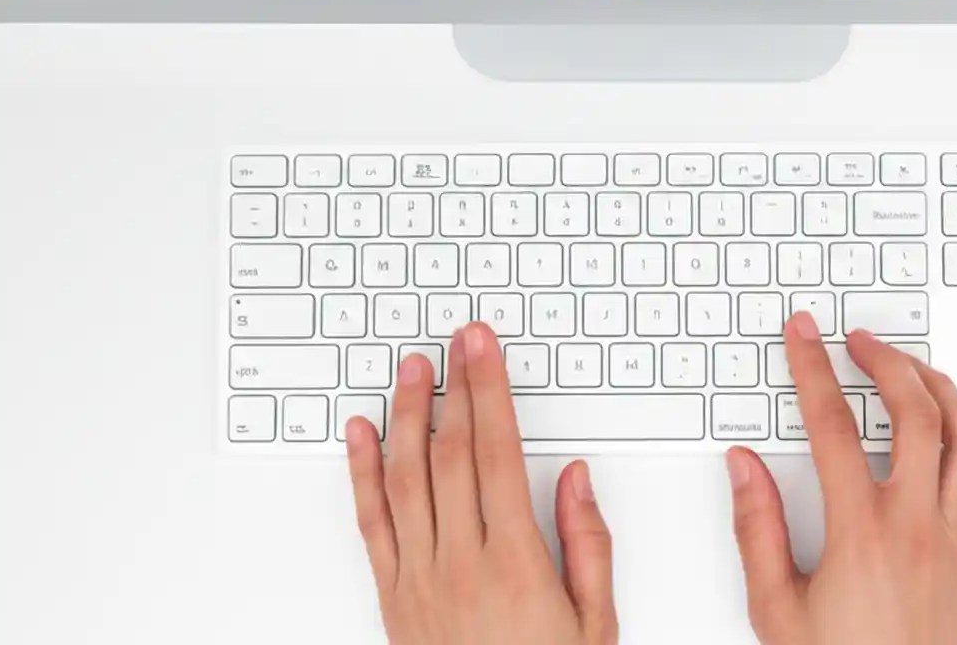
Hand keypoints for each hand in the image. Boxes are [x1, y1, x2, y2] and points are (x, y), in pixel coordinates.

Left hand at [345, 323, 617, 644]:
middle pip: (451, 454)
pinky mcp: (392, 595)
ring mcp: (418, 578)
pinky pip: (372, 523)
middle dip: (455, 387)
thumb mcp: (595, 624)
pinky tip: (362, 435)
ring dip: (407, 416)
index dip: (489, 391)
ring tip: (411, 370)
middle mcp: (459, 563)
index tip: (485, 350)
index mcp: (515, 563)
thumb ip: (586, 544)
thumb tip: (574, 476)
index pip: (496, 453)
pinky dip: (362, 473)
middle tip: (458, 339)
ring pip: (405, 478)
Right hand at [727, 313, 956, 644]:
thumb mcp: (775, 605)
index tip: (803, 336)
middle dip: (886, 362)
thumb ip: (757, 529)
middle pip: (915, 415)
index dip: (813, 370)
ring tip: (912, 368)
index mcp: (861, 533)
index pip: (833, 428)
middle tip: (859, 342)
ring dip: (941, 389)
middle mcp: (916, 527)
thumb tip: (744, 467)